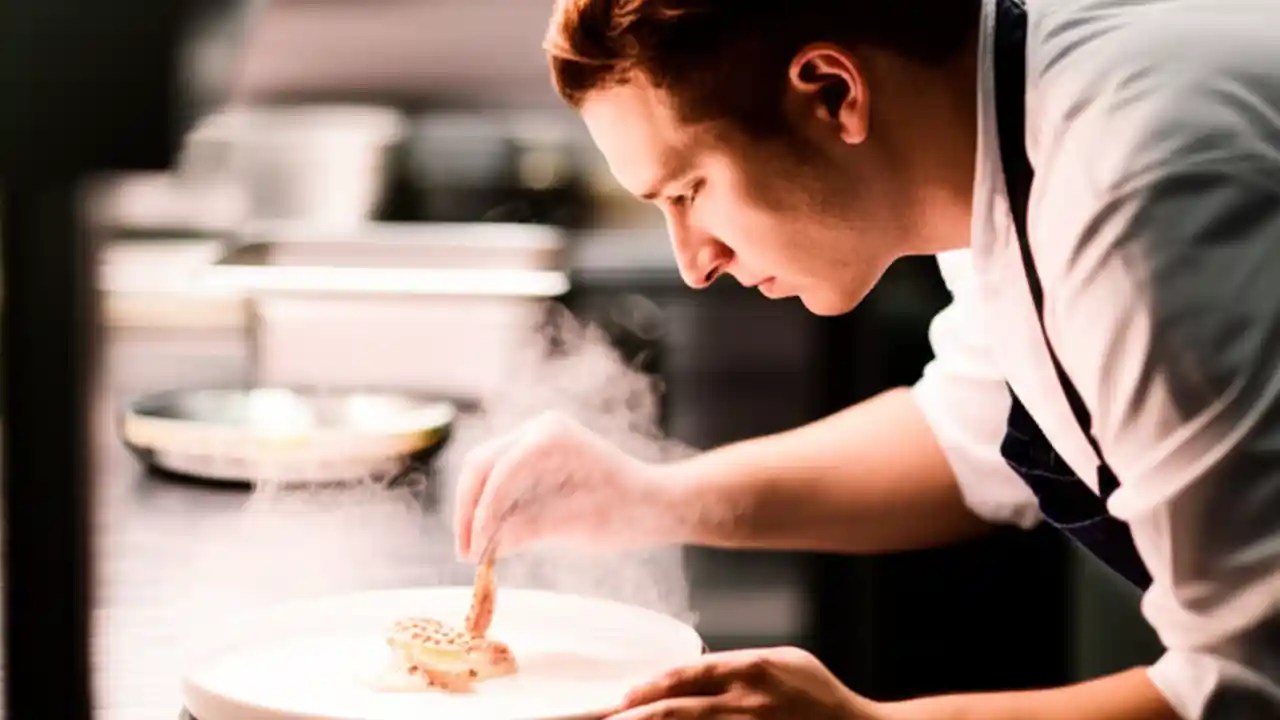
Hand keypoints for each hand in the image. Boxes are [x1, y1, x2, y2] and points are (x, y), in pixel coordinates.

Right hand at [453, 411, 676, 560]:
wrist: (653, 503)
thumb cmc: (623, 514)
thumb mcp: (571, 527)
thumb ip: (523, 531)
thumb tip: (481, 547)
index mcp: (550, 438)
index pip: (498, 475)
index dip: (480, 516)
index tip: (472, 554)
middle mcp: (538, 429)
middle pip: (480, 465)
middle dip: (468, 510)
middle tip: (464, 553)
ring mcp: (535, 438)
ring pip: (484, 470)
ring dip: (475, 508)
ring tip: (473, 551)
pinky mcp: (534, 455)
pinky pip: (500, 477)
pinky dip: (491, 506)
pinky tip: (489, 538)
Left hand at [605, 646, 883, 719]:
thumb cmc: (817, 693)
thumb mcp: (782, 661)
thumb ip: (738, 664)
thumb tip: (694, 671)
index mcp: (751, 668)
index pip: (687, 674)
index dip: (651, 687)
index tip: (625, 697)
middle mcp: (746, 702)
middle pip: (677, 711)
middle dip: (636, 717)